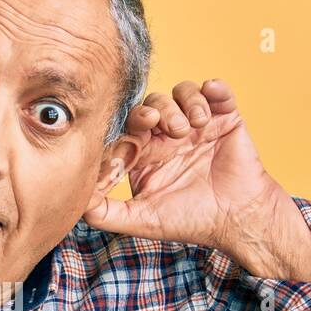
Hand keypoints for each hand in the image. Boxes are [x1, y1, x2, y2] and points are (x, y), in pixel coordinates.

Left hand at [85, 78, 310, 283]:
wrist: (237, 220)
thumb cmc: (191, 221)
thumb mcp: (142, 220)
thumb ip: (105, 212)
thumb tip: (74, 201)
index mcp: (146, 153)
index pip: (126, 128)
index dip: (126, 130)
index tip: (133, 147)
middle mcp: (168, 135)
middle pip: (150, 105)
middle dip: (153, 111)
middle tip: (163, 126)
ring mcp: (197, 123)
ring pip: (179, 92)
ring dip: (182, 104)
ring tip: (192, 128)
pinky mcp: (225, 116)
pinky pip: (216, 90)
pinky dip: (213, 90)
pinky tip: (210, 105)